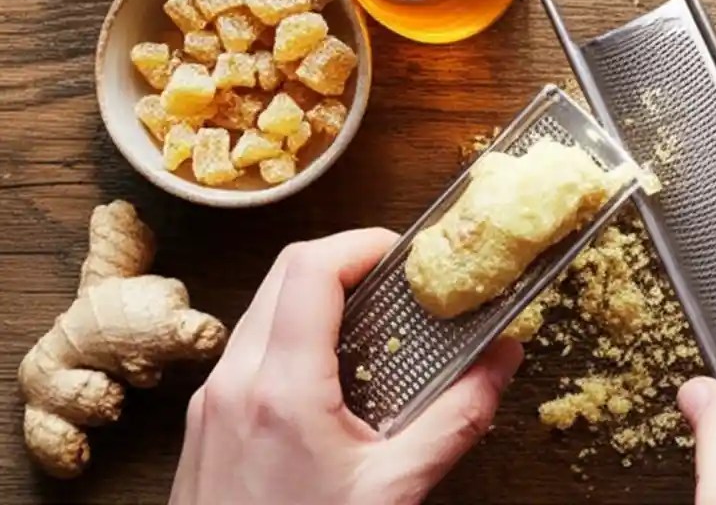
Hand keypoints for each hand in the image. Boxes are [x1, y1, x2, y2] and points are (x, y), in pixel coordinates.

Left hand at [170, 228, 522, 504]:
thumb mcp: (395, 489)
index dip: (363, 244)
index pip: (312, 268)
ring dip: (317, 298)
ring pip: (262, 308)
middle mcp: (234, 382)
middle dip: (346, 263)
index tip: (405, 256)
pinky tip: (333, 376)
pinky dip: (293, 336)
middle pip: (284, 274)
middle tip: (398, 282)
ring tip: (373, 327)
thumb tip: (502, 361)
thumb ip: (457, 419)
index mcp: (281, 390)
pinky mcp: (205, 420)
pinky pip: (249, 348)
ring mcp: (211, 400)